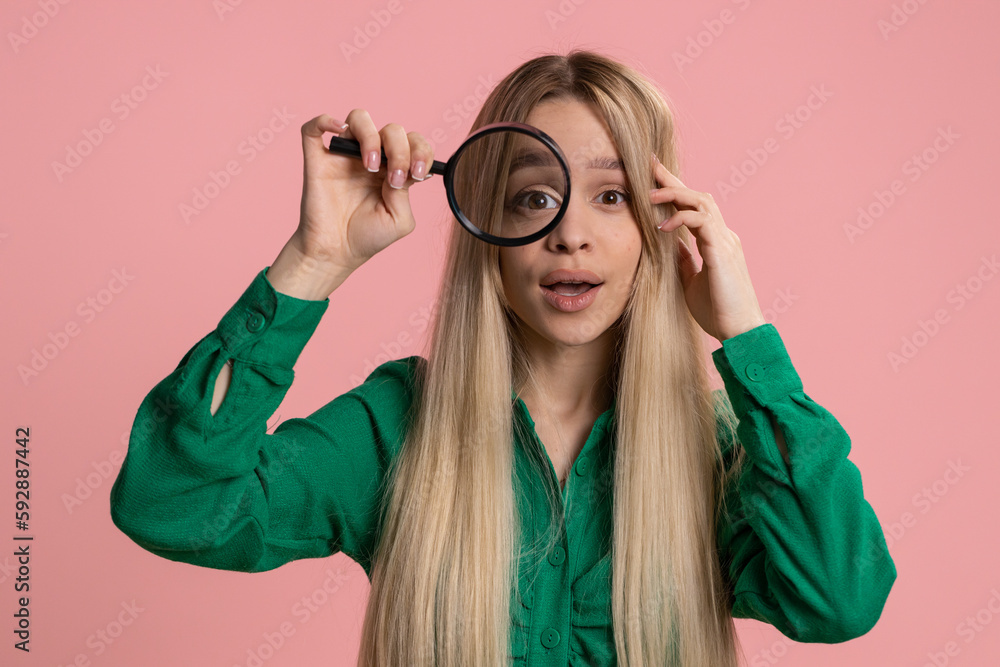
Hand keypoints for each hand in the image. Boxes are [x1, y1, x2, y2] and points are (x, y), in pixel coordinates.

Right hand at [292, 110, 434, 270]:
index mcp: (392, 169)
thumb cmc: (367, 237)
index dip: (421, 151)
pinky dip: (324, 121)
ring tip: (371, 165)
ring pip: (359, 119)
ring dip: (371, 137)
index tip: (418, 174)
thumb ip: (406, 192)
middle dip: (400, 150)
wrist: (336, 254)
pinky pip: (314, 128)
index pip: (413, 142)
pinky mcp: (318, 160)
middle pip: (391, 129)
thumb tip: (401, 169)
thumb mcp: (399, 220)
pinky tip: (337, 130)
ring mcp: (343, 156)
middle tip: (395, 178)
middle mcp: (370, 157)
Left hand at [649, 153, 765, 342]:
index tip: (653, 175)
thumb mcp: (692, 282)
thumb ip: (684, 261)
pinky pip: (702, 222)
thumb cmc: (718, 312)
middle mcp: (724, 236)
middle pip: (698, 196)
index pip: (694, 207)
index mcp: (716, 242)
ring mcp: (726, 241)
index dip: (675, 189)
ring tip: (650, 195)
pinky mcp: (722, 252)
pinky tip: (662, 227)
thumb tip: (668, 245)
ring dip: (675, 194)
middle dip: (673, 180)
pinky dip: (681, 218)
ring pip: (702, 202)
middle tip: (649, 166)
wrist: (739, 332)